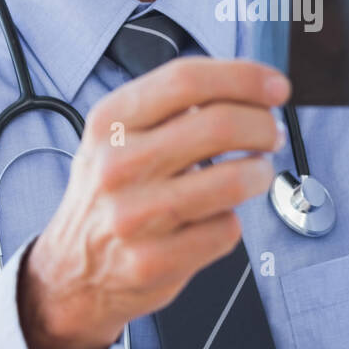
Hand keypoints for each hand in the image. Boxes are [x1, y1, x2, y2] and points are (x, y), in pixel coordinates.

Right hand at [17, 58, 289, 348]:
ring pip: (232, 180)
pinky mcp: (153, 261)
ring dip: (259, 173)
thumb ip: (173, 107)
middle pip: (218, 125)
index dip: (243, 77)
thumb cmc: (110, 194)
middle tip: (271, 133)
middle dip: (263, 125)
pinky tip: (214, 219)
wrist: (73, 270)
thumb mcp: (118, 136)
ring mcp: (134, 216)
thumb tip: (249, 87)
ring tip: (255, 173)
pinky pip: (226, 230)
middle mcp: (117, 164)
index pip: (187, 80)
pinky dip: (232, 221)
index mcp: (111, 122)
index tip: (276, 86)